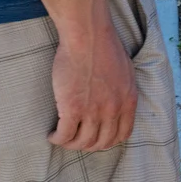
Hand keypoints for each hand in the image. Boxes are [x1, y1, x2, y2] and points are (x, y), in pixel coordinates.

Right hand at [48, 15, 138, 151]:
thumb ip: (122, 93)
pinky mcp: (73, 109)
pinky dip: (57, 139)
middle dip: (88, 146)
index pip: (122, 134)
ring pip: (82, 142)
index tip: (97, 139)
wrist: (88, 36)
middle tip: (76, 140)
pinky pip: (64, 135)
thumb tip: (116, 104)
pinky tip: (52, 135)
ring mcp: (93, 111)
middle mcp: (113, 110)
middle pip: (101, 142)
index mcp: (128, 101)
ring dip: (70, 144)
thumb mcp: (125, 73)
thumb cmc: (104, 47)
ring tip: (62, 138)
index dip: (108, 141)